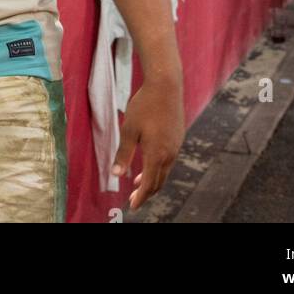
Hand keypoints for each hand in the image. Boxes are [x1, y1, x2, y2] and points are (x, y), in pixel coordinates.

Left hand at [112, 76, 183, 209]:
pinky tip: (149, 163)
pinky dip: (158, 168)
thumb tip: (116, 175)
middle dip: (146, 192)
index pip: (150, 184)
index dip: (141, 197)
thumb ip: (123, 154)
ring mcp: (176, 146)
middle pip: (159, 181)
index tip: (133, 206)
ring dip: (152, 179)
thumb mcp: (129, 130)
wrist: (166, 86)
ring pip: (164, 171)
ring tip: (138, 183)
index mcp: (157, 154)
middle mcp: (170, 154)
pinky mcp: (178, 138)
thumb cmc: (144, 106)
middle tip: (134, 199)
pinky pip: (168, 160)